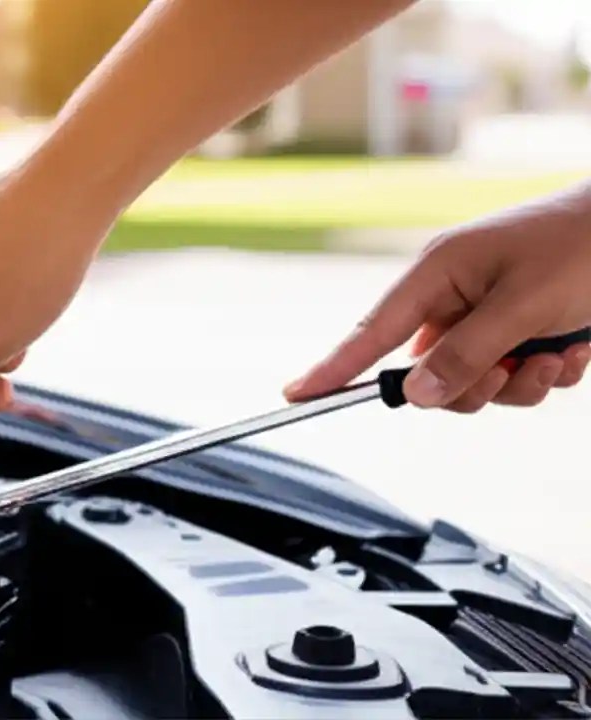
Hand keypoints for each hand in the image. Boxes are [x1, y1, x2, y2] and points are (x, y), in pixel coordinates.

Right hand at [285, 182, 590, 411]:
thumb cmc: (585, 246)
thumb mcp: (525, 304)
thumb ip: (468, 351)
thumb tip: (419, 393)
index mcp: (440, 272)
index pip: (372, 331)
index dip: (334, 365)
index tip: (296, 393)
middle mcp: (457, 294)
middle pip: (431, 372)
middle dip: (477, 384)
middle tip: (515, 368)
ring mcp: (489, 312)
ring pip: (477, 381)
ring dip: (521, 382)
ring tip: (560, 354)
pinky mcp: (521, 326)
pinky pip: (515, 376)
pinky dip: (547, 372)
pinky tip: (576, 347)